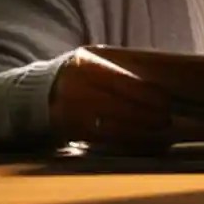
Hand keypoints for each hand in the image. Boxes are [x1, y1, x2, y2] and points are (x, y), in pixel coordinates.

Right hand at [49, 47, 171, 151]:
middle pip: (120, 106)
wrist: (38, 94)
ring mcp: (71, 113)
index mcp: (86, 67)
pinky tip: (140, 140)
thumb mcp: (94, 63)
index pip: (123, 82)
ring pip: (112, 127)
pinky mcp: (70, 132)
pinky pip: (103, 140)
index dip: (147, 94)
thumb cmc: (79, 76)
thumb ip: (119, 70)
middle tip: (166, 119)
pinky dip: (124, 141)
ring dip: (139, 131)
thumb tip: (156, 85)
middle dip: (147, 115)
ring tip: (157, 131)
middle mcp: (76, 89)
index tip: (165, 100)